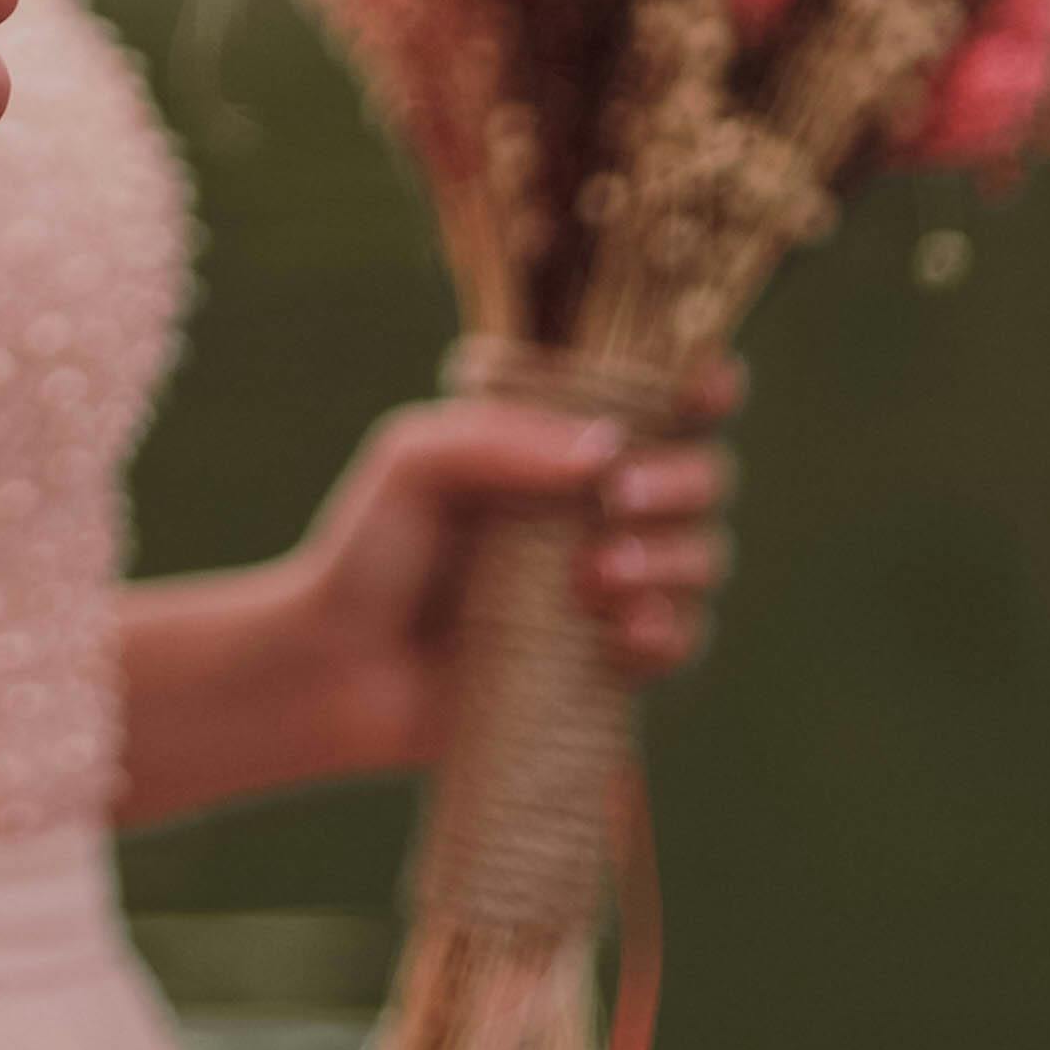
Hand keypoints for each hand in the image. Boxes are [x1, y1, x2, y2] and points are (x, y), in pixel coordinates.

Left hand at [274, 365, 742, 792]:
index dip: (705, 383)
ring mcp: (613, 581)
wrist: (341, 667)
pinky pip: (683, 637)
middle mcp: (600, 503)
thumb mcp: (414, 460)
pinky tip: (616, 632)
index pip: (664, 394)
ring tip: (592, 576)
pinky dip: (666, 629)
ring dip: (670, 558)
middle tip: (616, 498)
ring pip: (706, 555)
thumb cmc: (369, 547)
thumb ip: (501, 436)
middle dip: (682, 480)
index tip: (702, 391)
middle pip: (708, 473)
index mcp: (562, 437)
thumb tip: (607, 450)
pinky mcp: (612, 658)